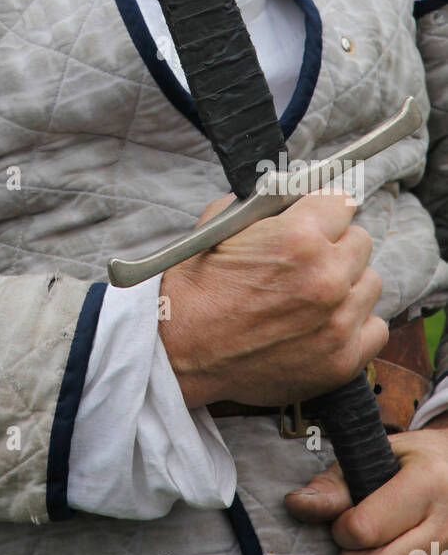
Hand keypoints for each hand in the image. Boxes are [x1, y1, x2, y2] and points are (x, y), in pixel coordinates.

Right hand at [158, 187, 387, 408]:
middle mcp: (325, 277)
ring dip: (348, 284)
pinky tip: (324, 322)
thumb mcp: (219, 227)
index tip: (317, 217)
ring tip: (314, 293)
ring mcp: (337, 322)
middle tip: (308, 259)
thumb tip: (286, 195)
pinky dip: (356, 324)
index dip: (322, 208)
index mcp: (297, 238)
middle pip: (361, 241)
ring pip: (371, 283)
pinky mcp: (341, 360)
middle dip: (336, 244)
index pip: (341, 201)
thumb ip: (261, 206)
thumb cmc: (195, 290)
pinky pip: (375, 328)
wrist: (179, 352)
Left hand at [285, 413, 447, 554]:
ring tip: (371, 543)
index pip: (365, 529)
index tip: (342, 517)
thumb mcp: (372, 455)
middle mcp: (444, 522)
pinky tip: (387, 552)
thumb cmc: (409, 458)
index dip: (341, 529)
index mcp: (425, 482)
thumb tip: (295, 505)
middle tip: (351, 536)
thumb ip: (334, 485)